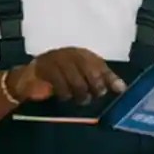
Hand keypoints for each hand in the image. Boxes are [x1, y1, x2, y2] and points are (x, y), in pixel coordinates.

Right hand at [10, 47, 126, 103]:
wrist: (31, 79)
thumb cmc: (60, 79)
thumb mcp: (82, 79)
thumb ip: (101, 81)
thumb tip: (122, 88)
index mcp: (82, 54)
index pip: (99, 63)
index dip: (110, 76)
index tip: (120, 90)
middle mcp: (70, 53)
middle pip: (88, 67)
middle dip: (95, 84)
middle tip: (95, 95)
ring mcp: (56, 59)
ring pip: (75, 78)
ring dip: (80, 92)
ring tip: (80, 99)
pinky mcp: (45, 67)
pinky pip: (59, 82)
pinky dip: (64, 93)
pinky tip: (64, 97)